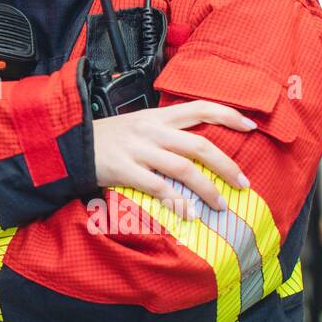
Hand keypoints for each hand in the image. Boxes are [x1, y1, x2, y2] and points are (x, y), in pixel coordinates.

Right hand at [92, 100, 256, 216]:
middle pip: (199, 145)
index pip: (199, 108)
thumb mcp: (136, 125)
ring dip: (207, 189)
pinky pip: (159, 188)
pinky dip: (177, 202)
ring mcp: (139, 150)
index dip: (228, 115)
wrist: (69, 145)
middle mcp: (152, 131)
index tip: (252, 125)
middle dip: (227, 166)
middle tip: (243, 184)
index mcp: (157, 117)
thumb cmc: (107, 138)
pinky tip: (188, 214)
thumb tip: (196, 148)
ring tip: (220, 205)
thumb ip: (164, 132)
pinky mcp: (125, 170)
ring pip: (184, 168)